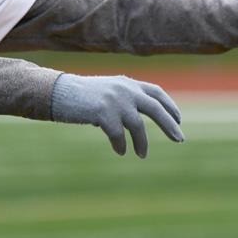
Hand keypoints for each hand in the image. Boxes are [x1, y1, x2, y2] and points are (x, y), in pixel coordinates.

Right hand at [50, 74, 183, 157]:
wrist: (58, 93)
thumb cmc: (81, 97)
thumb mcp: (107, 93)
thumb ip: (124, 100)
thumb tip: (137, 123)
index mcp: (127, 83)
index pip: (156, 92)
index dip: (169, 106)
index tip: (178, 119)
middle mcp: (125, 89)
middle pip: (155, 108)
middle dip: (169, 125)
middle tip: (179, 139)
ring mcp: (115, 100)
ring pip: (137, 126)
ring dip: (142, 143)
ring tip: (142, 155)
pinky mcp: (103, 112)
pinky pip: (118, 135)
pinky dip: (121, 145)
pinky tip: (121, 151)